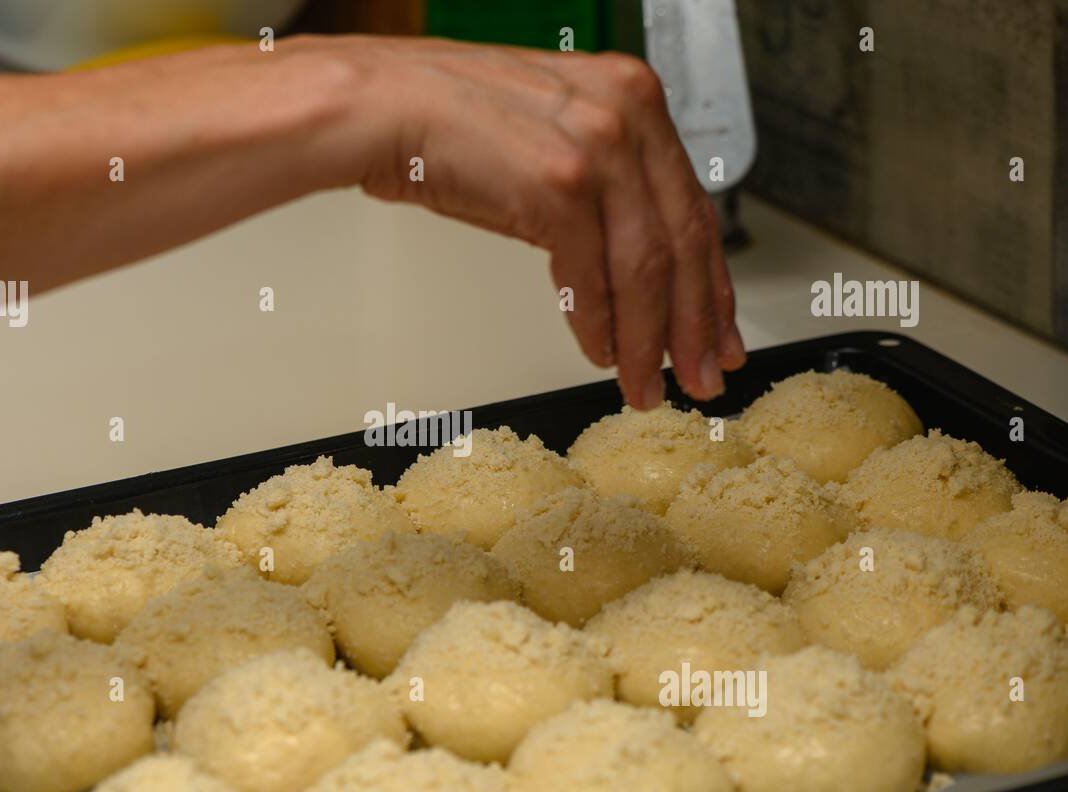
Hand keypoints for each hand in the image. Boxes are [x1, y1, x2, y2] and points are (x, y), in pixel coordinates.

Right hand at [298, 36, 745, 407]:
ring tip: (646, 385)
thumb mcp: (553, 139)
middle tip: (701, 377)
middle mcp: (628, 114)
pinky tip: (600, 352)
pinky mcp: (557, 185)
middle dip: (695, 325)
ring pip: (647, 268)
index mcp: (635, 97)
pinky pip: (592, 276)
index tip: (718, 331)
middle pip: (685, 241)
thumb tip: (632, 265)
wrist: (382, 107)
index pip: (693, 207)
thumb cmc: (451, 125)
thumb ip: (605, 186)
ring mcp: (595, 147)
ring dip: (647, 340)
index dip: (712, 283)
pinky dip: (599, 324)